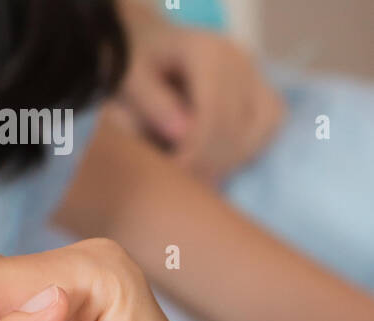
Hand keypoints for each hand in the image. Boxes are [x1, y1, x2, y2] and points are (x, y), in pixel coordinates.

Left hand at [114, 0, 283, 181]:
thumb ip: (152, 104)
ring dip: (228, 161)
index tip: (172, 176)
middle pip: (236, 126)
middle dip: (209, 164)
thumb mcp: (131, 81)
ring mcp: (255, 73)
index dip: (195, 153)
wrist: (155, 51)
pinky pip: (269, 125)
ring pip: (260, 129)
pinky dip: (246, 150)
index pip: (213, 114)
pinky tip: (217, 163)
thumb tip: (181, 135)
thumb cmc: (138, 68)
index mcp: (207, 53)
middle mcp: (239, 59)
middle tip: (182, 187)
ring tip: (198, 178)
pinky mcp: (263, 88)